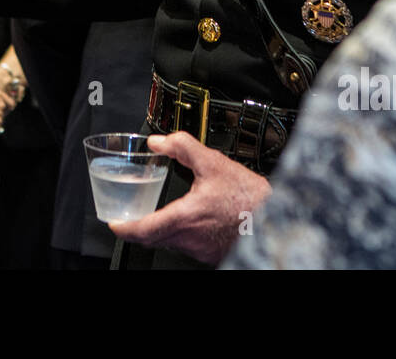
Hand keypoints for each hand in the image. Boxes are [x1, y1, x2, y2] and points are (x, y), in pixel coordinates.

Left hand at [107, 133, 271, 265]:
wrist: (281, 217)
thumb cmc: (251, 196)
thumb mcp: (214, 163)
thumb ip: (183, 147)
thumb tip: (160, 141)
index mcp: (186, 218)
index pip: (144, 230)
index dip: (125, 228)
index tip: (115, 223)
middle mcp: (191, 239)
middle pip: (155, 238)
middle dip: (142, 228)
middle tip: (133, 218)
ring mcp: (202, 250)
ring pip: (173, 242)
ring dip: (165, 229)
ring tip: (167, 212)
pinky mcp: (214, 253)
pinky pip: (191, 246)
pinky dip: (185, 234)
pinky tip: (195, 220)